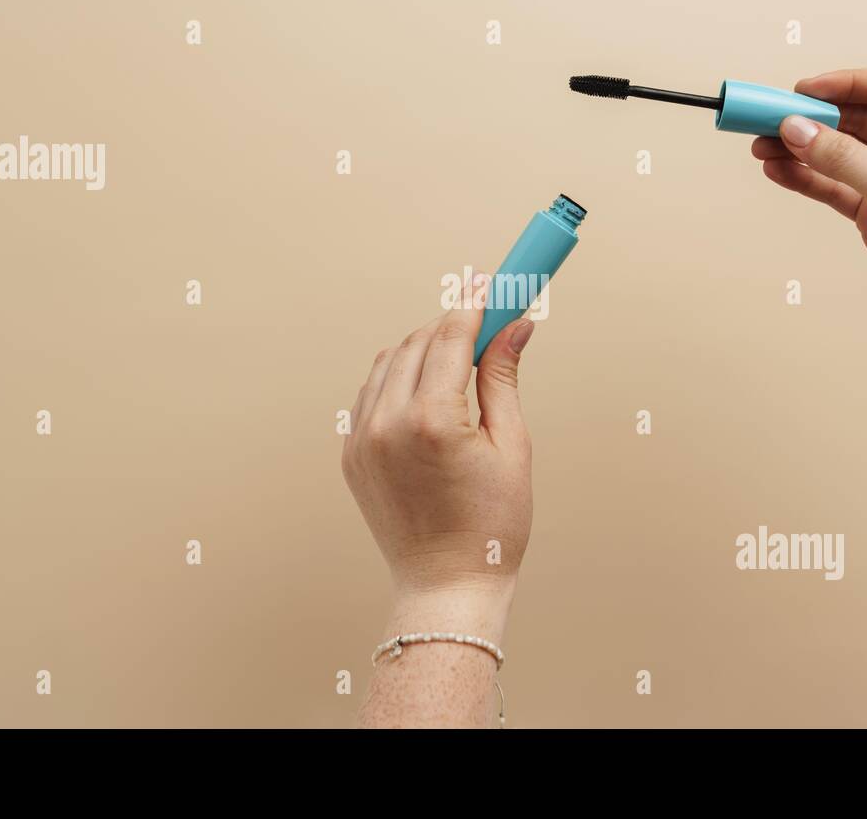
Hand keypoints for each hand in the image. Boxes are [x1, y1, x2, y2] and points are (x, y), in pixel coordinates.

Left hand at [342, 272, 534, 621]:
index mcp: (432, 421)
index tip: (491, 281)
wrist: (445, 584)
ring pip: (390, 361)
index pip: (451, 336)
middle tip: (486, 314)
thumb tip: (515, 325)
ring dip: (424, 347)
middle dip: (453, 323)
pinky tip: (429, 385)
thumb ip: (503, 378)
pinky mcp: (351, 453)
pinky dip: (399, 376)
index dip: (474, 303)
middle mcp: (387, 423)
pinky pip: (372, 392)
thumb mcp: (512, 446)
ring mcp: (362, 438)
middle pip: (419, 342)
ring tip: (461, 354)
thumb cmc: (492, 525)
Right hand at [751, 65, 866, 345]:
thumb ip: (844, 159)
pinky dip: (807, 178)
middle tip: (769, 118)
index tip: (802, 91)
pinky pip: (836, 185)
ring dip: (803, 148)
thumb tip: (796, 130)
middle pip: (860, 118)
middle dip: (815, 118)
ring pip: (842, 153)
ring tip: (761, 146)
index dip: (846, 84)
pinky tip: (778, 171)